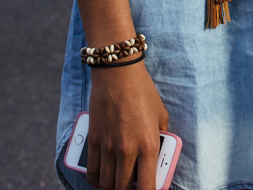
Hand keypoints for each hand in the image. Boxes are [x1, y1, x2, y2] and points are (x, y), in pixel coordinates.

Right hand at [87, 61, 168, 189]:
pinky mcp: (94, 140)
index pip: (147, 186)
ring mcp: (108, 146)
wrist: (118, 73)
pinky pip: (92, 171)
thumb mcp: (161, 114)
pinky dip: (96, 179)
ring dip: (112, 186)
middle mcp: (127, 149)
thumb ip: (161, 138)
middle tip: (131, 185)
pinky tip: (101, 178)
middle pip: (123, 189)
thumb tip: (159, 157)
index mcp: (149, 144)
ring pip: (106, 184)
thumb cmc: (143, 91)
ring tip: (117, 182)